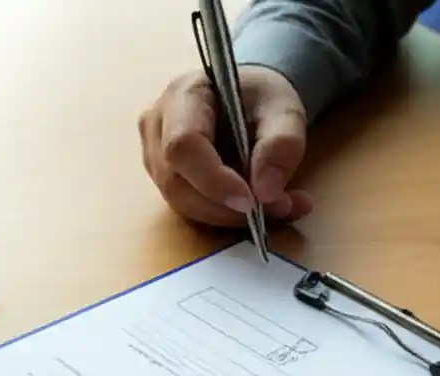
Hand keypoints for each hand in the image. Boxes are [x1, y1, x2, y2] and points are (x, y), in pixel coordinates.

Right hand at [138, 67, 312, 226]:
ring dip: (228, 216)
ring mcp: (154, 155)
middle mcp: (156, 126)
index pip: (182, 146)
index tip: (252, 202)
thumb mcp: (285, 110)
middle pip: (177, 182)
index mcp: (182, 96)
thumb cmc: (263, 98)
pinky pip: (187, 207)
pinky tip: (258, 208)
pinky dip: (224, 216)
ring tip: (278, 207)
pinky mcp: (163, 178)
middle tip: (279, 207)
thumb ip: (282, 144)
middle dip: (226, 207)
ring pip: (181, 202)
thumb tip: (266, 193)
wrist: (250, 100)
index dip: (213, 180)